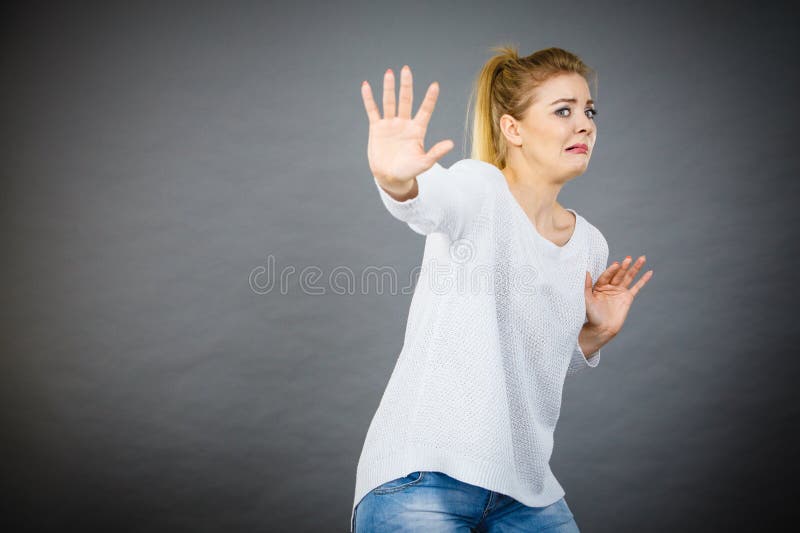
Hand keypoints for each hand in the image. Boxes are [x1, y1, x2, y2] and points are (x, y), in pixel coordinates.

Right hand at [361, 65, 453, 190]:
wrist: (390, 177)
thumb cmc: (409, 171)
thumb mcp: (424, 163)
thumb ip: (436, 152)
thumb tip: (451, 144)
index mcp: (417, 130)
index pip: (425, 111)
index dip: (429, 99)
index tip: (435, 86)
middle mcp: (404, 123)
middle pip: (406, 101)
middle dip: (406, 86)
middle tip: (406, 70)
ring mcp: (390, 124)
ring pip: (389, 102)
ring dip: (389, 88)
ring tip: (389, 73)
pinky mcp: (377, 128)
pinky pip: (372, 110)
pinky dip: (369, 98)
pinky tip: (366, 85)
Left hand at [584, 255, 652, 336]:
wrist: (602, 329)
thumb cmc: (592, 316)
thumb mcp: (586, 300)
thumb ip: (586, 287)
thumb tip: (585, 272)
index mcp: (599, 286)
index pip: (606, 276)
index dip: (611, 270)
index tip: (616, 264)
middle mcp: (610, 286)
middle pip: (619, 274)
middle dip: (624, 267)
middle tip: (628, 259)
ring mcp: (619, 291)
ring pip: (629, 277)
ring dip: (635, 268)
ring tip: (642, 258)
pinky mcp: (628, 297)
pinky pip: (637, 287)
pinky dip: (643, 280)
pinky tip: (649, 272)